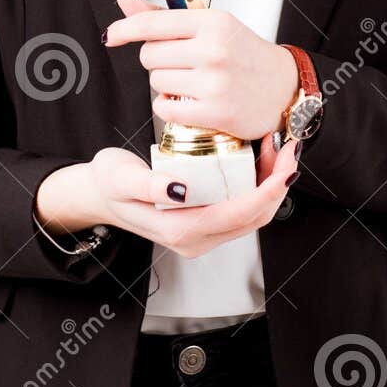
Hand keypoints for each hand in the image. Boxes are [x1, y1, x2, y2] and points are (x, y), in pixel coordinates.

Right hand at [34, 136, 299, 259]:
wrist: (99, 194)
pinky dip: (257, 185)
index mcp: (181, 231)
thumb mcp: (121, 178)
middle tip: (287, 146)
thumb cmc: (109, 181)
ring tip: (276, 147)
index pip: (239, 214)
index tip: (285, 161)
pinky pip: (241, 209)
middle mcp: (197, 240)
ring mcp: (203, 235)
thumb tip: (180, 188)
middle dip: (278, 183)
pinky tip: (258, 158)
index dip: (269, 189)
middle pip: (254, 217)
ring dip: (271, 184)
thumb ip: (148, 184)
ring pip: (252, 215)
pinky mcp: (206, 224)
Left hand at [105, 0, 299, 142]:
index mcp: (212, 21)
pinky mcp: (214, 111)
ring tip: (193, 84)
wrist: (283, 88)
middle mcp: (213, 49)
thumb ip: (163, 16)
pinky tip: (192, 103)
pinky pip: (165, 109)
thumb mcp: (210, 26)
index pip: (152, 23)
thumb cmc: (244, 55)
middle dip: (159, 61)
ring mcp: (214, 81)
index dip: (125, 29)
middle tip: (185, 64)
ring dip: (166, 86)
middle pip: (149, 55)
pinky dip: (171, 108)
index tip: (113, 36)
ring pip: (156, 82)